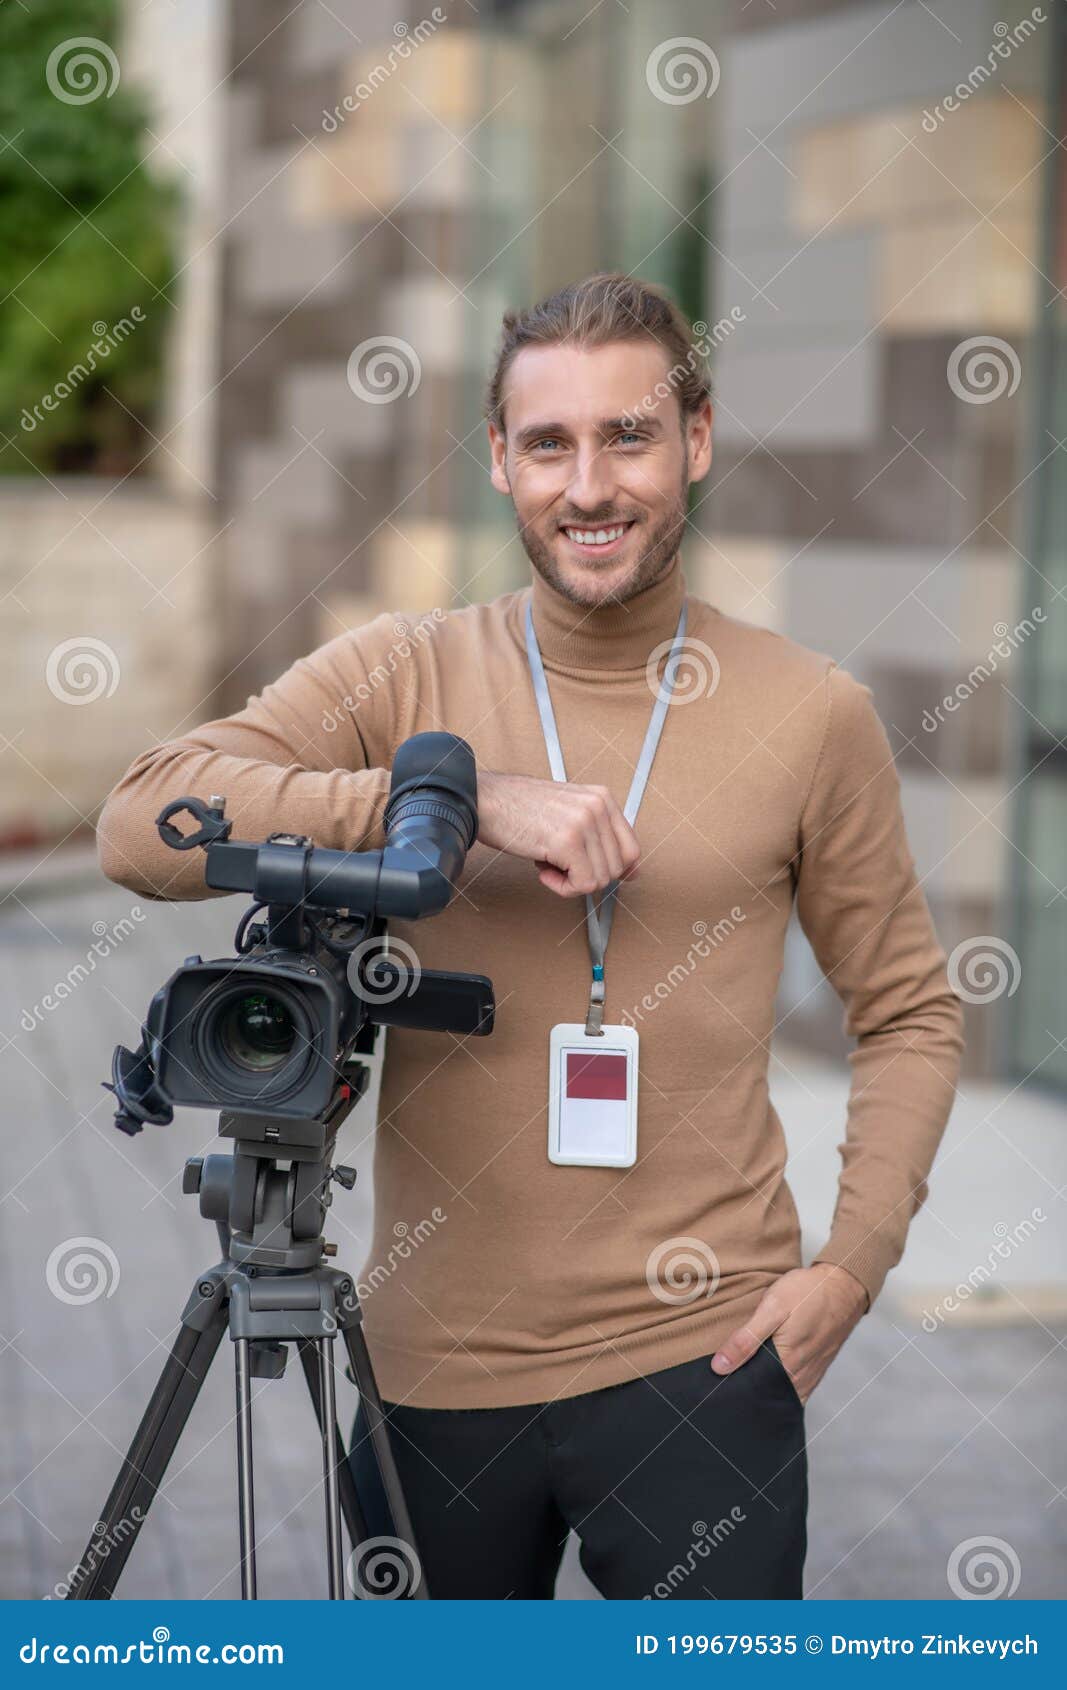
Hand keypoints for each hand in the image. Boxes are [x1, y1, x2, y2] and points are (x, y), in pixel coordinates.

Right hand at [477, 769, 639, 897]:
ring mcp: (585, 822)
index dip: (621, 871)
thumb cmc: (517, 810)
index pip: (631, 848)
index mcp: (602, 798)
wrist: (484, 801)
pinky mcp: (568, 841)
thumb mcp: (567, 813)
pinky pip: (583, 884)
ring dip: (572, 882)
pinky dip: (563, 888)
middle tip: (560, 865)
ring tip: (548, 864)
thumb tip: (630, 871)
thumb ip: (596, 835)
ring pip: (600, 879)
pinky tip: (543, 871)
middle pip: (617, 868)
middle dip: (588, 876)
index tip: (604, 878)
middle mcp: (598, 806)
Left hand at [709, 1264, 867, 1403]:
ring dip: (762, 1386)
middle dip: (746, 1389)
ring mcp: (810, 1374)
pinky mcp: (816, 1367)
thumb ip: (746, 1339)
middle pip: (765, 1393)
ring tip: (743, 1373)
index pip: (752, 1392)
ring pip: (779, 1391)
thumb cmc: (808, 1293)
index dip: (733, 1388)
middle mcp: (799, 1377)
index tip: (715, 1382)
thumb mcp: (772, 1308)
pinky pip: (794, 1386)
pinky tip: (767, 1370)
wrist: (843, 1286)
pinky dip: (779, 1382)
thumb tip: (720, 1367)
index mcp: (786, 1366)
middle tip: (725, 1377)